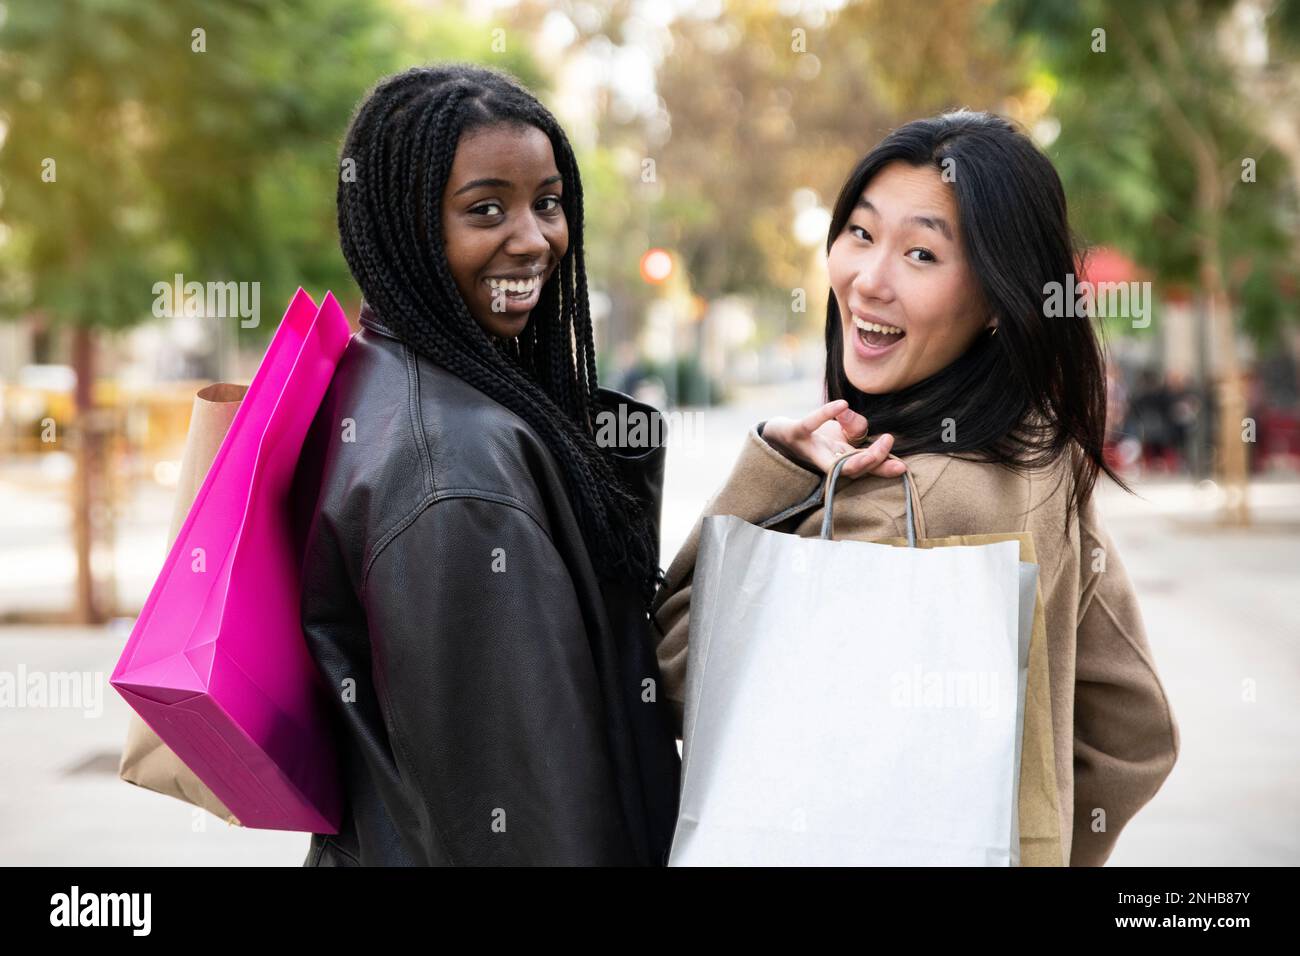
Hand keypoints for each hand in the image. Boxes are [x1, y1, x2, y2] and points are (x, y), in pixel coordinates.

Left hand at [761, 399, 907, 478]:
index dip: (883, 470)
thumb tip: (859, 417)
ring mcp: (810, 449)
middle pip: (852, 470)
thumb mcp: (841, 431)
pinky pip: (810, 424)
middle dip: (873, 460)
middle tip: (888, 442)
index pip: (865, 468)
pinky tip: (842, 405)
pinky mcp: (795, 433)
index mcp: (840, 460)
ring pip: (834, 462)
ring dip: (858, 455)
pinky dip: (826, 413)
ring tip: (879, 438)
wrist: (778, 435)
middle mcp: (826, 460)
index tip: (902, 466)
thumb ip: (855, 428)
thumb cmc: (815, 437)